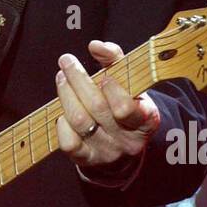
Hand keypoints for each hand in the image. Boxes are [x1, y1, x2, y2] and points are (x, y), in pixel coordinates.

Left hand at [55, 40, 160, 178]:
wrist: (123, 148)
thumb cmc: (126, 105)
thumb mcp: (130, 83)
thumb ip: (116, 59)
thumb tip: (96, 46)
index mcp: (146, 120)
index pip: (126, 108)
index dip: (111, 89)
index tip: (102, 75)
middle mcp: (128, 140)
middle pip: (97, 108)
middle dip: (78, 80)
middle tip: (66, 62)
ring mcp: (107, 152)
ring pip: (80, 121)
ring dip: (65, 95)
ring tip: (61, 78)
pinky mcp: (88, 160)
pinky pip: (69, 143)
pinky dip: (61, 124)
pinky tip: (60, 111)